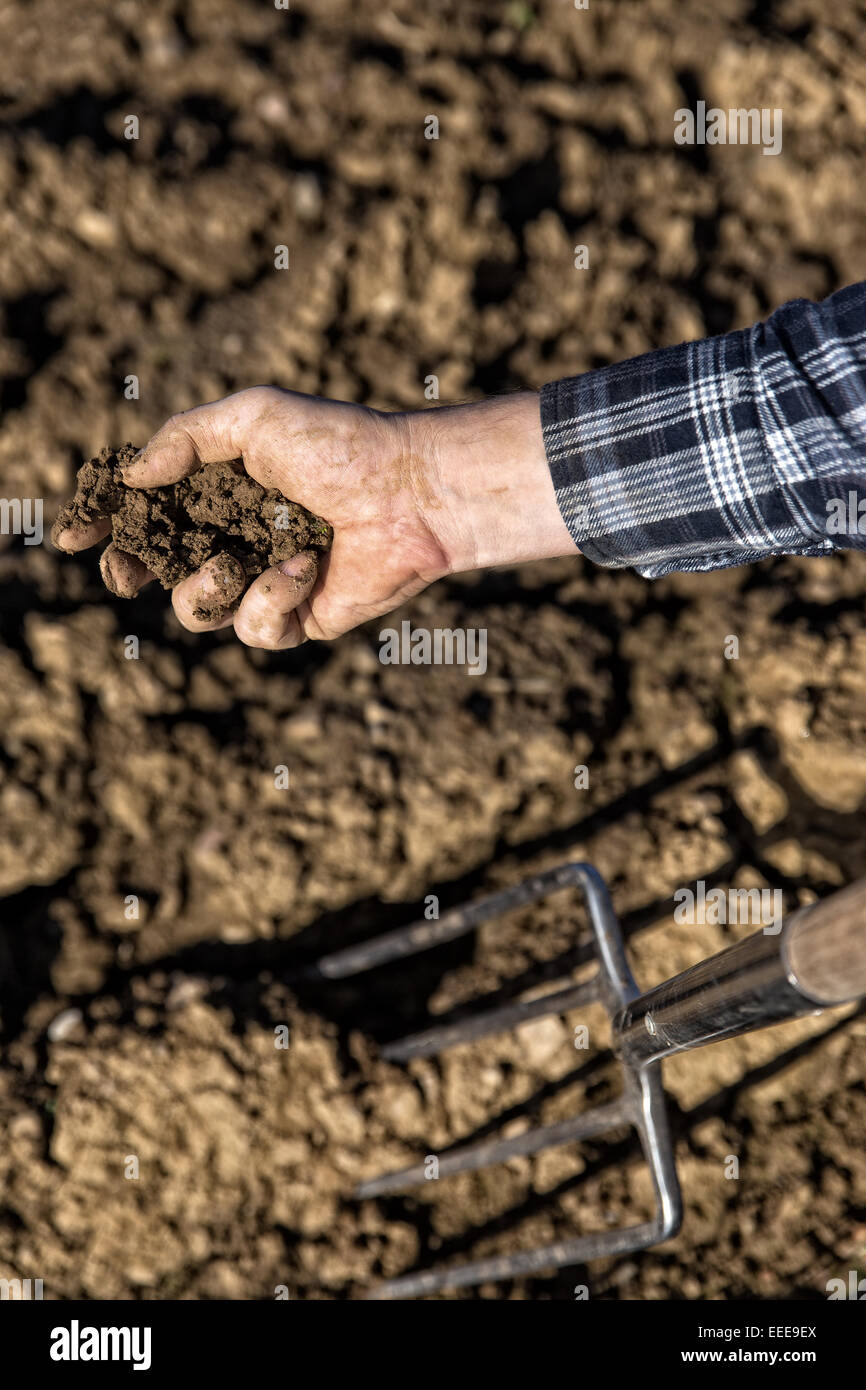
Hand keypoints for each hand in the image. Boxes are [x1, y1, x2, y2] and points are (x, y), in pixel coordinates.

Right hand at [53, 386, 574, 648]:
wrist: (410, 492)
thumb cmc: (339, 444)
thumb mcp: (254, 418)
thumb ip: (185, 439)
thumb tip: (134, 476)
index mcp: (220, 489)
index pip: (148, 511)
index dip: (108, 524)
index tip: (75, 534)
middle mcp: (237, 536)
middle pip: (157, 569)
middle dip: (130, 572)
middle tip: (124, 572)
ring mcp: (264, 580)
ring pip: (195, 609)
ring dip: (205, 587)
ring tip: (237, 559)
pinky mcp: (297, 617)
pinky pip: (253, 630)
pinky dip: (269, 598)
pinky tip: (303, 567)